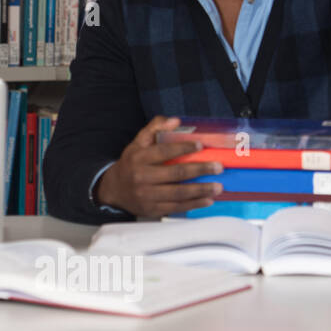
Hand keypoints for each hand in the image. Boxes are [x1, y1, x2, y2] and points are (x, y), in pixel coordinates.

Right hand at [94, 116, 222, 217]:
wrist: (113, 190)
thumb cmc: (131, 164)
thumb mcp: (137, 143)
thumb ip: (155, 129)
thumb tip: (176, 121)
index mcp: (138, 158)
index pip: (163, 151)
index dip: (183, 148)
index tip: (200, 145)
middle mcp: (141, 177)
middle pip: (175, 173)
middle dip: (199, 170)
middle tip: (218, 167)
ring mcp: (146, 195)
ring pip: (178, 193)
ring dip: (201, 190)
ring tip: (218, 186)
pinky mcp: (152, 209)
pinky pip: (176, 207)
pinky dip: (194, 204)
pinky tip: (208, 200)